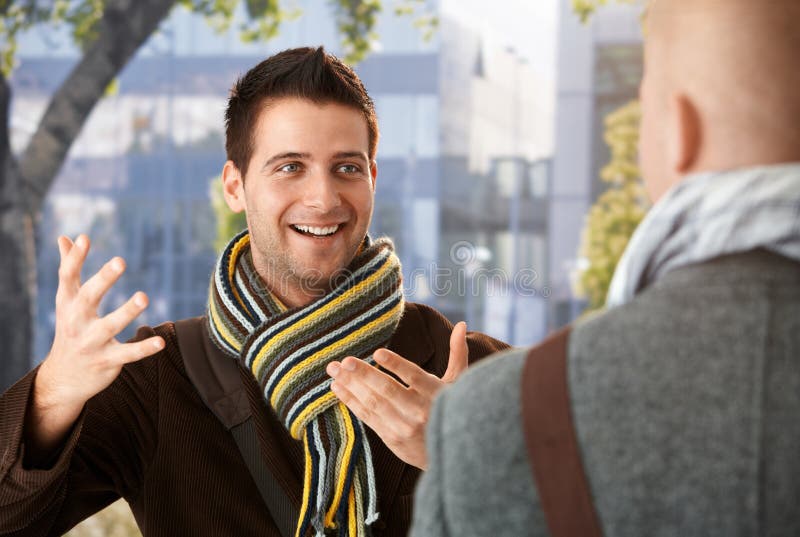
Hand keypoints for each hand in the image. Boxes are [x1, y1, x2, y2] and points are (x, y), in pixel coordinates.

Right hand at [27, 235, 163, 455]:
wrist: (64, 378)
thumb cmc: (71, 329)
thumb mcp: (67, 301)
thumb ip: (68, 268)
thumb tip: (65, 237)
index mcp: (67, 303)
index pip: (67, 277)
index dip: (74, 258)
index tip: (85, 237)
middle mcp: (75, 322)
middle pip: (88, 297)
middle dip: (103, 279)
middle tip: (120, 260)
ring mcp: (91, 343)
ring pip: (109, 326)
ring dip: (127, 311)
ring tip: (143, 296)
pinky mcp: (107, 361)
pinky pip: (128, 354)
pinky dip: (144, 348)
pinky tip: (160, 341)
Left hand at [326, 321, 467, 469]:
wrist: (453, 454)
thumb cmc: (453, 409)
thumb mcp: (459, 383)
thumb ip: (458, 353)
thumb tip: (461, 324)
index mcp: (435, 393)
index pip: (414, 377)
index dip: (396, 365)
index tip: (378, 353)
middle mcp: (419, 411)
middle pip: (388, 391)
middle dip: (363, 375)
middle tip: (344, 361)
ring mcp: (404, 427)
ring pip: (374, 404)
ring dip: (351, 386)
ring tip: (334, 371)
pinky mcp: (391, 438)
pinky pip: (367, 417)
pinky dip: (351, 402)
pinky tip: (338, 388)